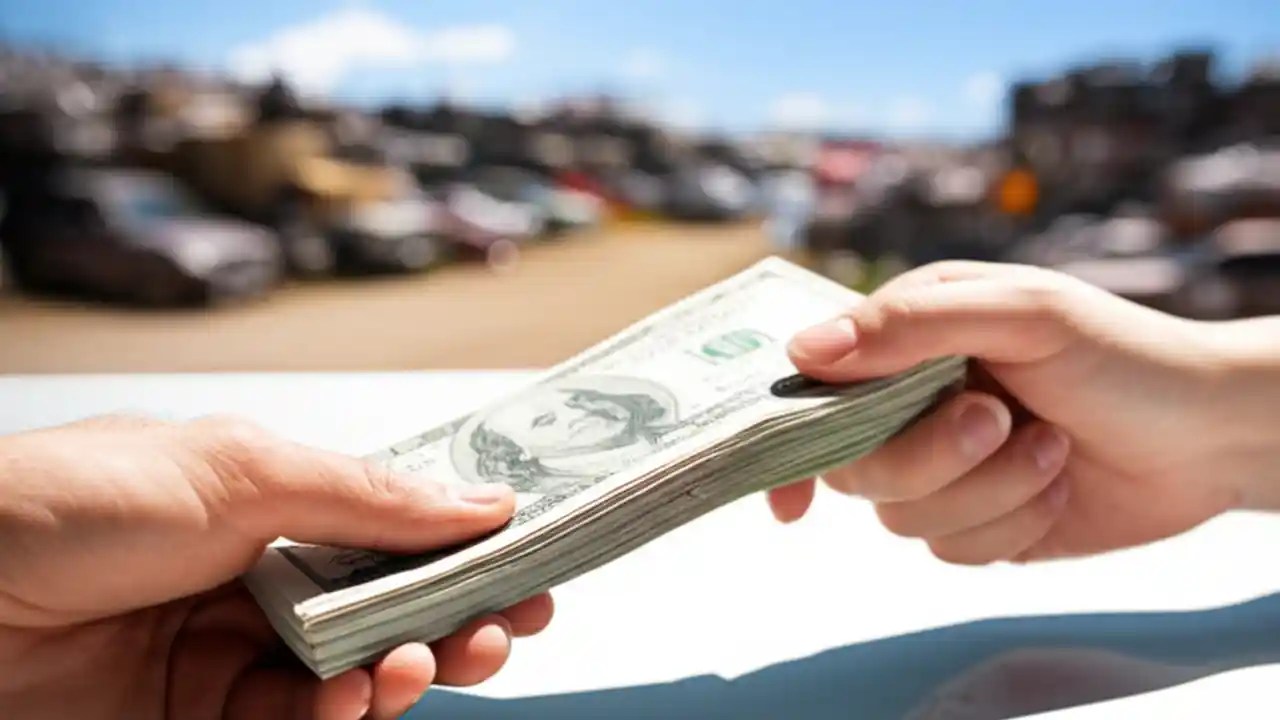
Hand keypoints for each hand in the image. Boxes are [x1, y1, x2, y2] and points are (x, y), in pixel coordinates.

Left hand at [0, 415, 553, 719]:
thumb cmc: (75, 501)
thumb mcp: (240, 472)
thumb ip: (367, 497)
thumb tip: (483, 503)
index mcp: (279, 504)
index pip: (399, 530)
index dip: (469, 547)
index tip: (535, 560)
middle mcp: (265, 579)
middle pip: (392, 608)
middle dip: (460, 618)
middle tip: (509, 624)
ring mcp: (235, 652)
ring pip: (357, 677)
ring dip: (407, 672)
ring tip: (420, 662)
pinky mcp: (201, 717)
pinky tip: (348, 702)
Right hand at [768, 260, 1279, 563]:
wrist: (1209, 434)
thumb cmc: (1122, 353)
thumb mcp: (1022, 314)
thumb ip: (910, 326)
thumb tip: (804, 353)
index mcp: (910, 337)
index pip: (817, 385)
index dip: (790, 433)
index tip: (790, 487)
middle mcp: (914, 403)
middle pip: (855, 463)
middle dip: (929, 453)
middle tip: (998, 419)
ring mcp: (944, 467)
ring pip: (902, 515)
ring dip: (987, 489)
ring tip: (1052, 448)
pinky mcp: (978, 523)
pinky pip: (951, 551)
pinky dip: (1010, 525)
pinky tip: (1056, 486)